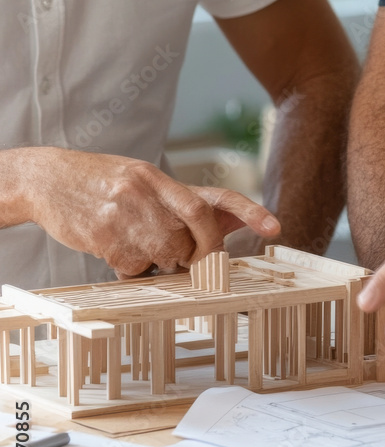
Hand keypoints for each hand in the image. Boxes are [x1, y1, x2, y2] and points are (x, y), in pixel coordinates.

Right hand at [22, 149, 279, 277]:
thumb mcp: (143, 181)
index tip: (275, 226)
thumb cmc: (102, 184)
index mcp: (160, 178)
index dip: (249, 212)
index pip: (214, 197)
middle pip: (194, 236)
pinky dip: (131, 268)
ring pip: (166, 255)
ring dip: (160, 263)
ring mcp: (125, 215)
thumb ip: (182, 202)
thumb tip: (233, 222)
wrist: (47, 179)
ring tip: (138, 246)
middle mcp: (147, 193)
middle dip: (198, 255)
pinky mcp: (105, 237)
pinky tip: (113, 248)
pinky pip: (133, 267)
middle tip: (190, 263)